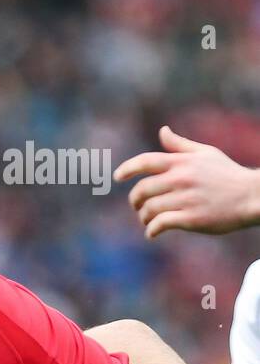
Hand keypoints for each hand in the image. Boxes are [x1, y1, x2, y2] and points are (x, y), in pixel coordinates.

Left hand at [116, 126, 259, 237]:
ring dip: (143, 217)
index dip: (127, 168)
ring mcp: (186, 199)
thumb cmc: (228, 174)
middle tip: (137, 206)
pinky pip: (160, 224)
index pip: (145, 161)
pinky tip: (152, 233)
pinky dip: (152, 230)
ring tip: (147, 220)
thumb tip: (162, 130)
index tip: (117, 177)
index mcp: (182, 162)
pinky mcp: (191, 218)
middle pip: (142, 190)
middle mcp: (181, 179)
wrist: (253, 196)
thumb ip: (180, 145)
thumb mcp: (206, 154)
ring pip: (149, 209)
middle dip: (135, 201)